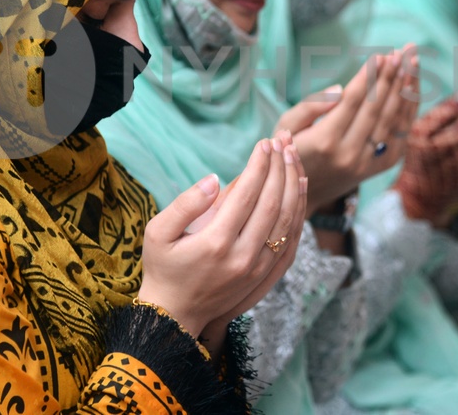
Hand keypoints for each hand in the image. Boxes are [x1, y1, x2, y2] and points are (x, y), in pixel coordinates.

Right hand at [138, 134, 306, 337]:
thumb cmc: (163, 267)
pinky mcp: (266, 275)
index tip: (263, 143)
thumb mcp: (157, 232)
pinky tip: (300, 188)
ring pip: (288, 220)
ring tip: (293, 156)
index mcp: (215, 242)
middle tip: (282, 142)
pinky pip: (292, 239)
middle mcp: (243, 256)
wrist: (175, 315)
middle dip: (280, 168)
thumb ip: (185, 204)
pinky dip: (299, 211)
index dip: (259, 165)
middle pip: (272, 203)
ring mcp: (258, 268)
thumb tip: (214, 178)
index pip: (247, 194)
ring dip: (294, 185)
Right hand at [278, 45, 419, 213]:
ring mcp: (370, 162)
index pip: (353, 102)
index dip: (369, 77)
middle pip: (377, 108)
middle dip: (391, 77)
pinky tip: (414, 85)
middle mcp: (350, 154)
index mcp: (324, 141)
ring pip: (394, 119)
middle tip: (402, 51)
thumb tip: (340, 90)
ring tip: (413, 60)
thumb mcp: (287, 126)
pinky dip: (410, 107)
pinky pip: (401, 132)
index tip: (381, 56)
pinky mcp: (384, 166)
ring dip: (406, 88)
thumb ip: (310, 106)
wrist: (309, 192)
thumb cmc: (293, 150)